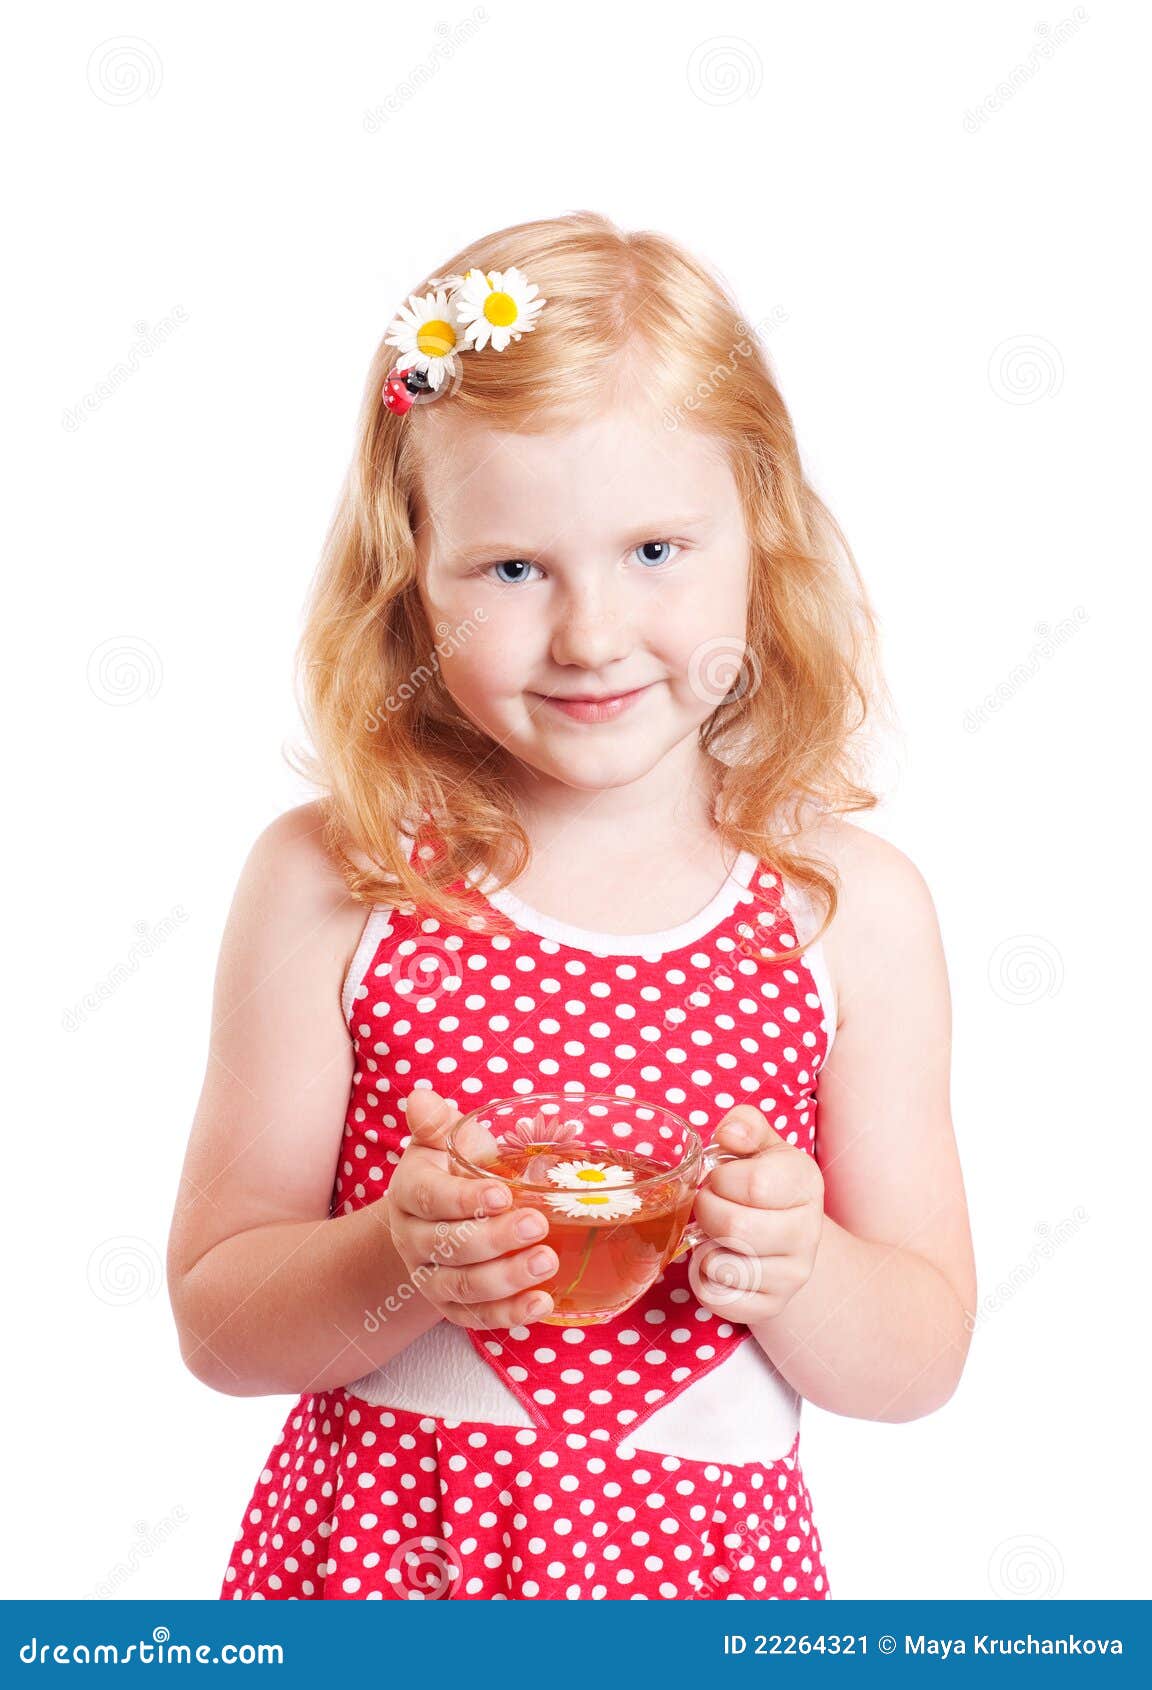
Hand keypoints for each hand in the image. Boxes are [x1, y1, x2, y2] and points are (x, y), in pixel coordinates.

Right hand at [387, 1089, 558, 1328]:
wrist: (442, 1220)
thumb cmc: (453, 1169)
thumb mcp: (446, 1140)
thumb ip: (437, 1122)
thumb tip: (421, 1097)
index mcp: (410, 1192)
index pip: (430, 1199)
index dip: (464, 1200)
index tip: (503, 1195)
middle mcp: (413, 1239)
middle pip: (447, 1246)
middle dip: (494, 1239)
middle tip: (537, 1224)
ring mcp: (430, 1276)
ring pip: (461, 1286)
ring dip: (506, 1278)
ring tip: (547, 1262)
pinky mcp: (452, 1306)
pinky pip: (476, 1318)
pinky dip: (508, 1315)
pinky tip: (541, 1303)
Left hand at [688, 1105, 824, 1322]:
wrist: (787, 1235)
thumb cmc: (764, 1183)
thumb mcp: (758, 1145)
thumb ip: (745, 1125)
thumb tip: (729, 1134)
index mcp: (805, 1184)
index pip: (755, 1185)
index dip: (722, 1179)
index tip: (722, 1179)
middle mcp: (808, 1233)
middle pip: (736, 1228)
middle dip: (707, 1212)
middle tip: (709, 1206)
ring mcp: (793, 1275)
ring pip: (724, 1267)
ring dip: (704, 1248)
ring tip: (716, 1235)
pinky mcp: (772, 1306)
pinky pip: (719, 1300)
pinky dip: (703, 1281)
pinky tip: (717, 1262)